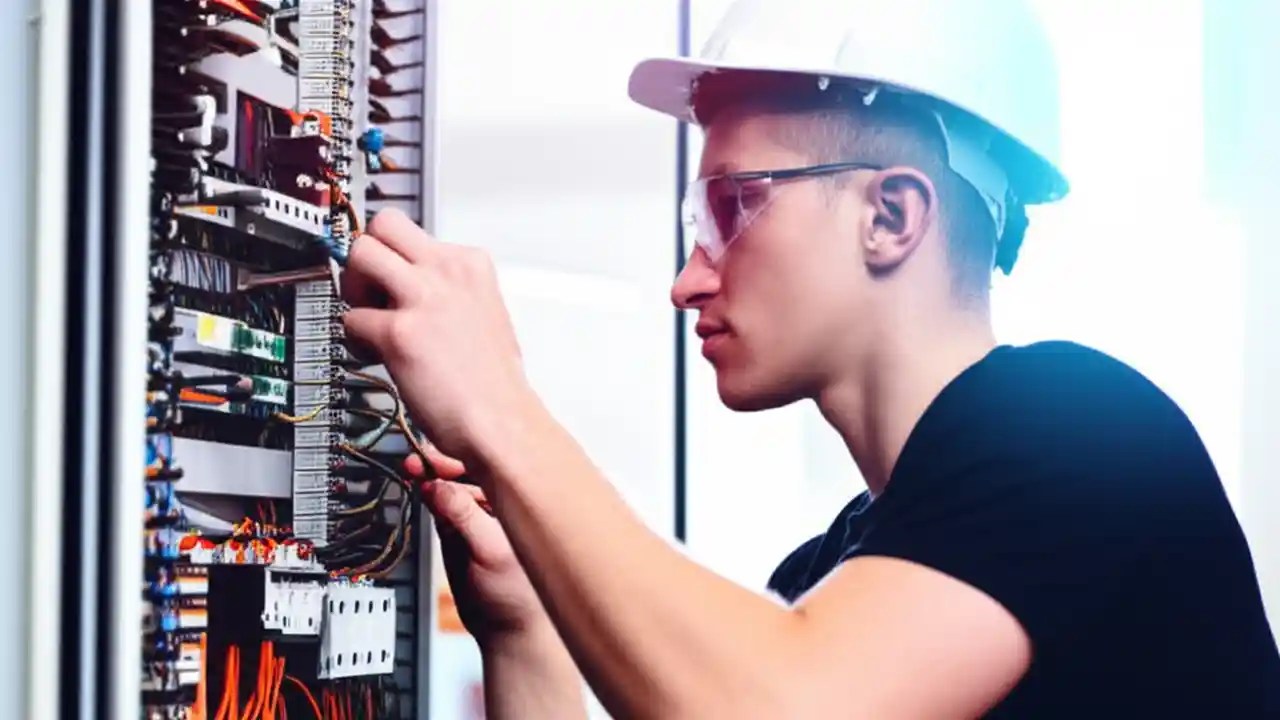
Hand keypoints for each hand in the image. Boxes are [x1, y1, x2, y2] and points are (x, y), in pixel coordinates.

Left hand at [342, 209, 530, 460]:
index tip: (393, 280)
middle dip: (368, 256)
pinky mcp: (399, 332)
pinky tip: (378, 355)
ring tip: (371, 317)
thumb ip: (451, 290)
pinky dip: (355, 339)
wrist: (501, 422)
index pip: (414, 232)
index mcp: (472, 265)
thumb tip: (415, 286)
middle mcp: (448, 272)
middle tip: (373, 290)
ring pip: (359, 254)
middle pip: (383, 225)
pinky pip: (351, 318)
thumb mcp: (485, 312)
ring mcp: (423, 299)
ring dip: (353, 287)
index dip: (397, 259)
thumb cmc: (494, 383)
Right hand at [408, 445, 546, 644]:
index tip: (434, 457)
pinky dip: (429, 495)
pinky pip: (441, 504)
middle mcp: (500, 503)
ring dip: (431, 477)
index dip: (460, 458)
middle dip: (440, 463)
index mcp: (519, 502)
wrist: (506, 629)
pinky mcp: (458, 528)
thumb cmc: (516, 594)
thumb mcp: (491, 551)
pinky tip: (421, 488)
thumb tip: (438, 486)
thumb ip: (465, 517)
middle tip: (416, 463)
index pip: (490, 466)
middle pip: (467, 470)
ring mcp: (477, 514)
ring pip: (450, 485)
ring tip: (414, 472)